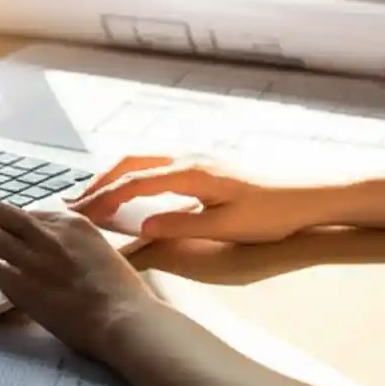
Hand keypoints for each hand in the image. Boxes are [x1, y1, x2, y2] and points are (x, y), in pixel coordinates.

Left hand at [0, 203, 161, 356]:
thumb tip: (62, 251)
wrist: (122, 317)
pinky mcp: (18, 282)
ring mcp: (31, 256)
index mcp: (72, 223)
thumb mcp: (103, 252)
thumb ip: (78, 245)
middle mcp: (48, 233)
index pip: (30, 213)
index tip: (12, 239)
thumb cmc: (121, 294)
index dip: (16, 227)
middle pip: (1, 211)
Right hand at [68, 155, 310, 243]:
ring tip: (95, 197)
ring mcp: (198, 157)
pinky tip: (134, 191)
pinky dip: (135, 175)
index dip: (103, 198)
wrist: (310, 192)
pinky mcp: (207, 164)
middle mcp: (189, 158)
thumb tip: (143, 228)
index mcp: (191, 172)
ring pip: (144, 161)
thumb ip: (183, 226)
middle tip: (74, 204)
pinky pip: (158, 165)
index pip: (134, 182)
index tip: (79, 215)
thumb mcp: (227, 227)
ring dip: (116, 177)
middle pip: (131, 163)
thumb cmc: (273, 212)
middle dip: (99, 182)